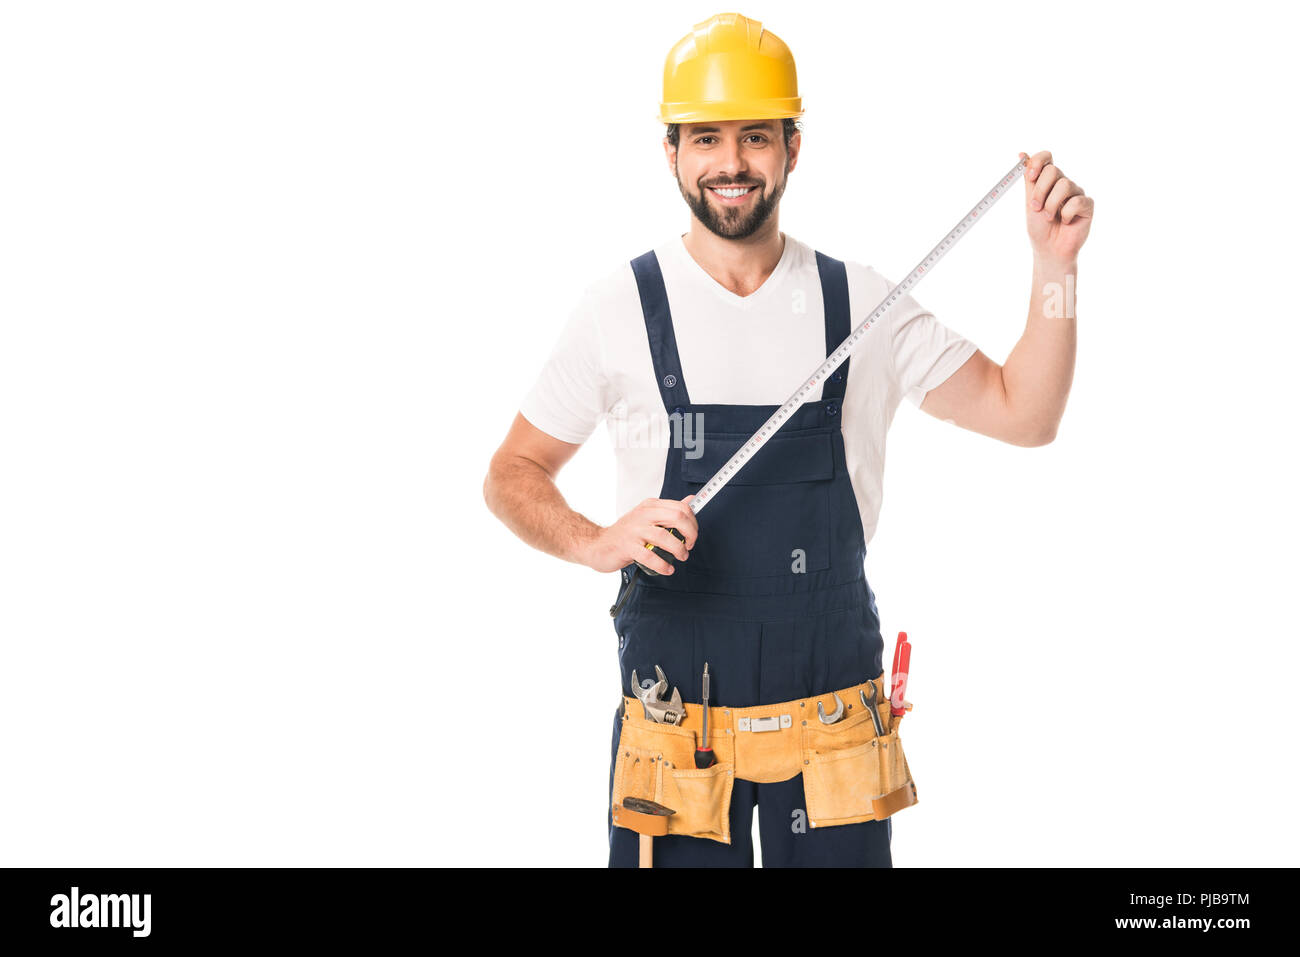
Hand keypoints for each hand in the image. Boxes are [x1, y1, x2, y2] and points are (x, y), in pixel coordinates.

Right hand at [584, 495, 697, 573]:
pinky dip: (663, 565)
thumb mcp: (647, 517)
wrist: (598, 544)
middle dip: (690, 534)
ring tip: (680, 557)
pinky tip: (667, 568)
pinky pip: (651, 556)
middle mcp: (643, 515)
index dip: (693, 523)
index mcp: (650, 506)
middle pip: (677, 517)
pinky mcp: (628, 547)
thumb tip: (690, 500)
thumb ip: (669, 511)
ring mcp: (634, 531)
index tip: (692, 534)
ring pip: (665, 537)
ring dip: (678, 550)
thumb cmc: (625, 533)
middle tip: (688, 546)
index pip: (681, 508)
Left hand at [1019, 150, 1092, 264]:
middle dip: (1040, 191)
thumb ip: (1029, 179)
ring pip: (1064, 185)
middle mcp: (1064, 183)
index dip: (1038, 162)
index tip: (1030, 177)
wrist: (1049, 249)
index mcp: (1048, 181)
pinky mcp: (1088, 205)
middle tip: (1036, 208)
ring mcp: (1077, 193)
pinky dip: (1066, 214)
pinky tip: (1066, 222)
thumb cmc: (1039, 227)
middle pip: (1053, 171)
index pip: (1046, 158)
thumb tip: (1022, 154)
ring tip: (1050, 218)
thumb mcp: (1030, 201)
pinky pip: (1077, 201)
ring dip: (1051, 205)